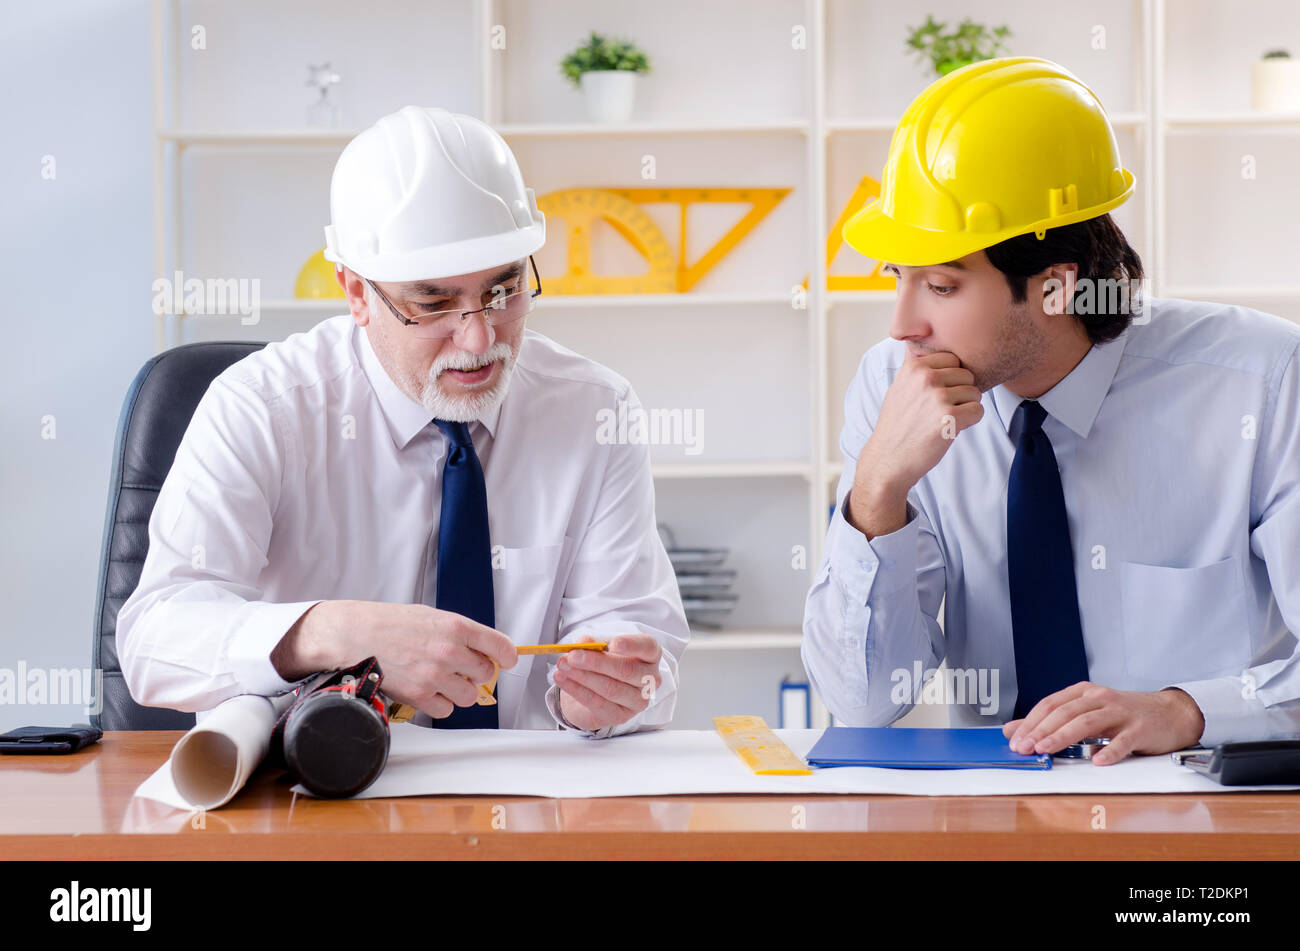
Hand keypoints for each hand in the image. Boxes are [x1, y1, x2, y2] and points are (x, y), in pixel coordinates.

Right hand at [278, 600, 516, 719]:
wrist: (356, 636)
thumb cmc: (389, 624)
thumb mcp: (431, 617)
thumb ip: (459, 633)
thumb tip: (481, 650)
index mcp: (456, 627)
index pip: (500, 646)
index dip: (507, 656)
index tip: (507, 660)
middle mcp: (450, 652)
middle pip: (487, 674)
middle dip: (478, 672)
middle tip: (462, 668)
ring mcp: (436, 676)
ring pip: (469, 695)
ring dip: (459, 690)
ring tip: (441, 678)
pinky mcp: (420, 696)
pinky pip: (446, 709)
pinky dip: (441, 703)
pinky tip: (428, 689)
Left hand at [554, 634, 662, 732]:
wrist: (598, 690)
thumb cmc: (606, 664)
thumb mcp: (601, 648)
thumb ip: (594, 644)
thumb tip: (583, 643)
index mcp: (650, 655)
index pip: (648, 647)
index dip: (631, 645)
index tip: (613, 643)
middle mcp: (650, 679)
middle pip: (626, 670)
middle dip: (596, 663)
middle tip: (573, 656)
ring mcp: (638, 700)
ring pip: (610, 688)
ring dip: (582, 677)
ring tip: (563, 666)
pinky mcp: (621, 716)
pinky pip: (597, 703)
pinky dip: (577, 690)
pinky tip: (563, 680)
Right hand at [847, 350, 982, 536]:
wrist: (888, 460)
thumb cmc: (896, 425)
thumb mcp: (898, 387)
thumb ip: (913, 365)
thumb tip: (916, 338)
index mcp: (914, 367)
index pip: (954, 360)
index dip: (951, 379)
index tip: (935, 395)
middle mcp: (926, 378)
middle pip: (968, 375)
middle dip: (960, 393)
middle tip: (939, 411)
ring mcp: (937, 397)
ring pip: (975, 394)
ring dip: (965, 409)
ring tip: (942, 421)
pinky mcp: (949, 418)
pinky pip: (978, 411)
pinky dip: (969, 423)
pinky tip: (950, 430)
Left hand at [1002, 682, 1205, 764]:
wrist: (1170, 713)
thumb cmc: (1124, 715)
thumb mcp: (1087, 712)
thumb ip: (1053, 721)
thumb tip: (1014, 731)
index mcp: (1084, 692)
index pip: (1050, 704)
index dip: (1030, 722)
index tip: (1014, 739)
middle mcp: (1100, 698)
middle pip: (1064, 712)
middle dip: (1040, 731)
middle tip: (1024, 747)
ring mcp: (1120, 713)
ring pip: (1087, 722)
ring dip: (1063, 737)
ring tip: (1045, 750)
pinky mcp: (1140, 729)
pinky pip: (1123, 741)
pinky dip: (1110, 751)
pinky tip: (1098, 761)